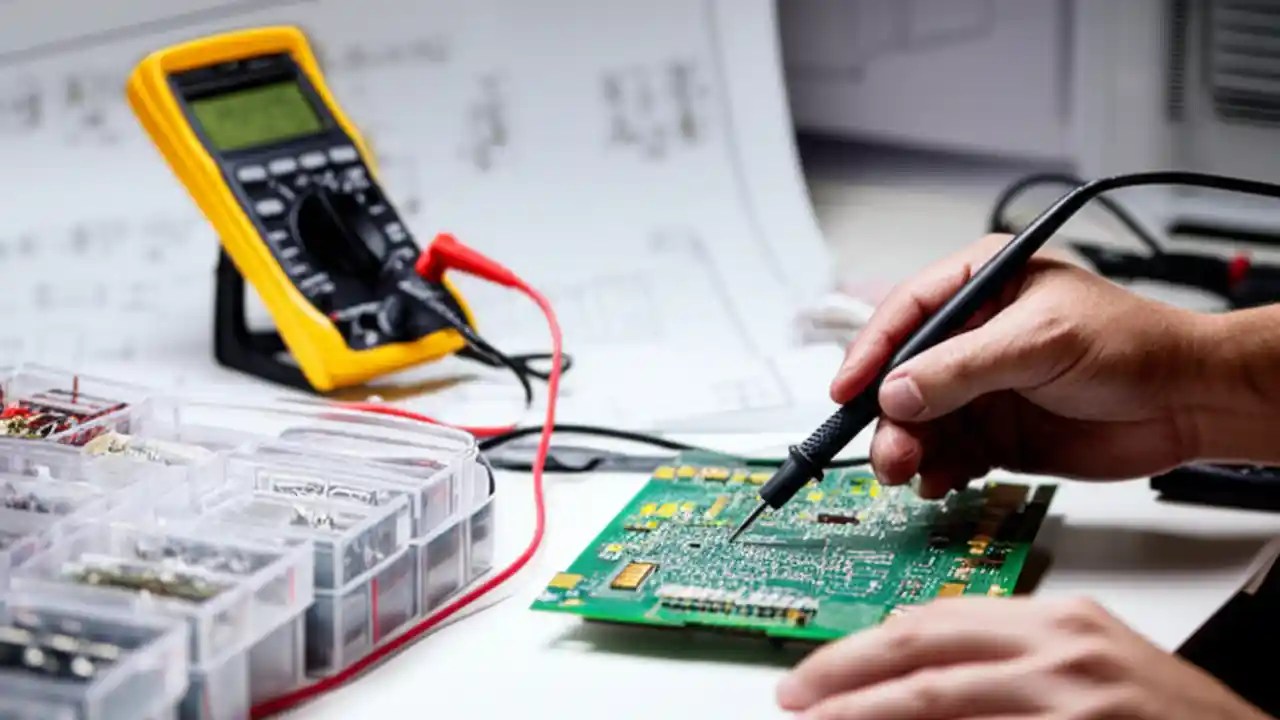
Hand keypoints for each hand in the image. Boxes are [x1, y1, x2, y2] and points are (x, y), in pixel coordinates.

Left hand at [777, 597, 1269, 719]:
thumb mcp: (1082, 667)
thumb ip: (1003, 662)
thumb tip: (911, 673)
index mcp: (1057, 618)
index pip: (935, 618)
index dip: (865, 644)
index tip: (822, 668)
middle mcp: (1060, 646)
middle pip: (922, 647)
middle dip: (846, 672)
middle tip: (796, 693)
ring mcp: (1071, 696)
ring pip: (938, 697)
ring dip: (866, 714)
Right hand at [832, 234, 1213, 496]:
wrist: (1188, 404)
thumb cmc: (1132, 346)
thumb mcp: (1039, 344)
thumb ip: (962, 369)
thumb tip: (896, 393)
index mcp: (982, 286)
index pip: (906, 313)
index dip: (870, 351)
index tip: (846, 389)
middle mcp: (973, 336)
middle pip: (902, 375)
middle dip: (888, 415)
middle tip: (889, 450)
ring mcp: (981, 387)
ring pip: (917, 419)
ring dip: (906, 448)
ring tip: (909, 472)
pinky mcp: (995, 432)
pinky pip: (946, 453)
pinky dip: (936, 471)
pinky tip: (940, 482)